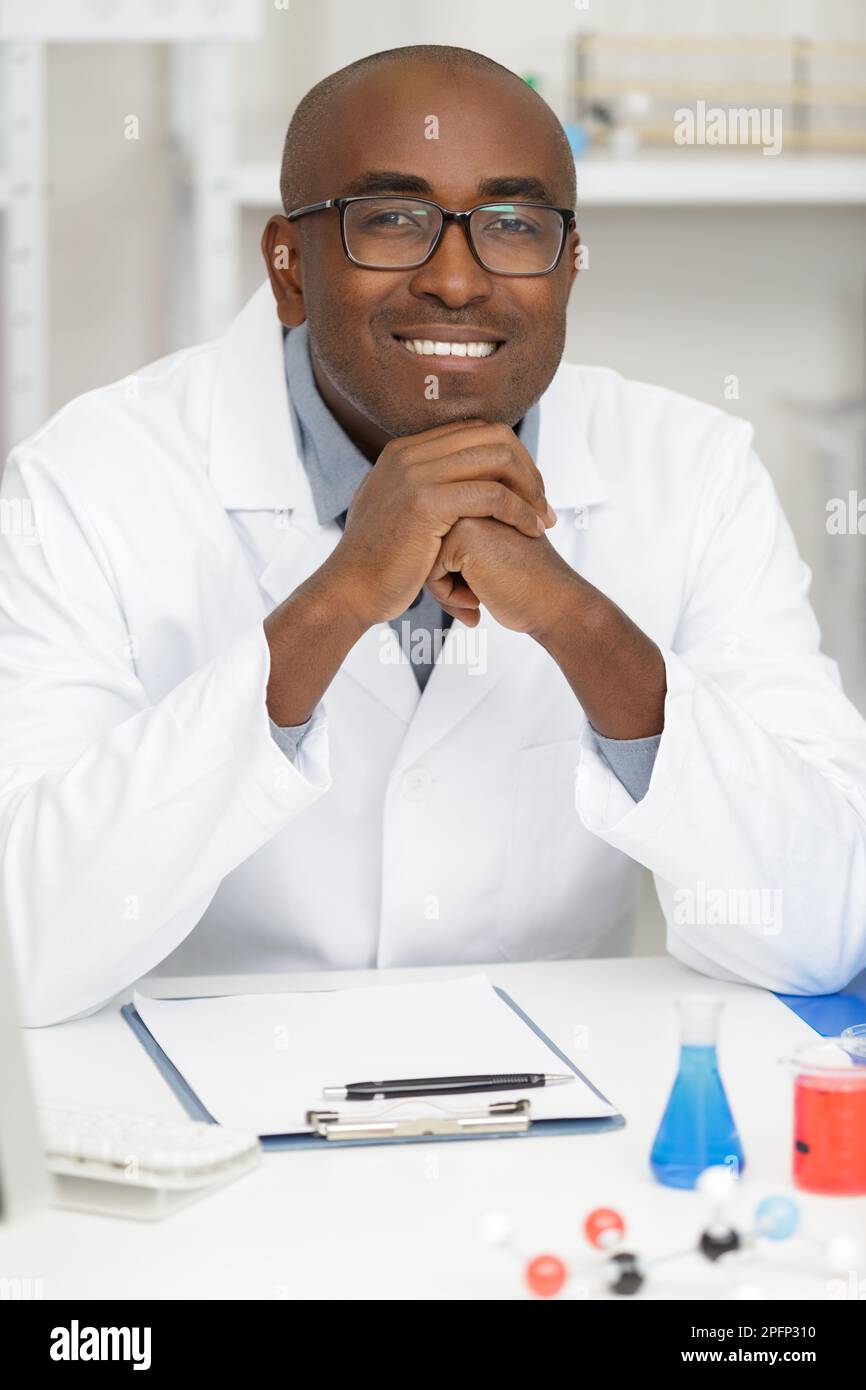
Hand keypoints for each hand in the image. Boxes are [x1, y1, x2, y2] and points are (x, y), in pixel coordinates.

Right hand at [319, 421, 555, 626]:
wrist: (349, 591)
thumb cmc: (378, 565)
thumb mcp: (395, 514)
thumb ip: (420, 492)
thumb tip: (447, 485)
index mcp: (405, 451)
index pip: (475, 431)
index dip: (512, 457)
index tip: (529, 492)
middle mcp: (410, 453)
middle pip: (493, 435)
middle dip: (528, 468)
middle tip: (544, 505)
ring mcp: (416, 473)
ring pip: (497, 460)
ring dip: (531, 489)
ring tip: (543, 520)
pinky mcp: (425, 501)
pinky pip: (492, 495)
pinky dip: (520, 511)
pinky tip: (531, 531)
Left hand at [425, 517, 665, 736]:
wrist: (556, 604)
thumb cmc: (524, 584)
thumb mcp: (488, 551)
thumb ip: (457, 541)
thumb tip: (417, 556)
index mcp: (477, 495)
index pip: (436, 535)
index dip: (451, 571)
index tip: (481, 583)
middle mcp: (472, 496)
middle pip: (427, 544)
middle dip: (446, 579)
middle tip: (479, 593)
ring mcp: (468, 511)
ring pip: (425, 557)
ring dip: (446, 588)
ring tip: (479, 595)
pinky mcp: (464, 534)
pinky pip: (430, 571)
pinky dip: (448, 596)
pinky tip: (478, 598)